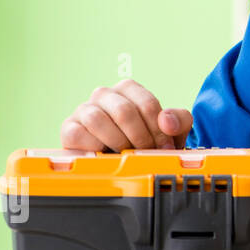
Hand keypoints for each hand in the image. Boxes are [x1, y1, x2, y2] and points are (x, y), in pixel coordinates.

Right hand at [60, 79, 192, 151]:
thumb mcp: (171, 131)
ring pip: (97, 119)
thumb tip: (167, 121)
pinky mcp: (69, 128)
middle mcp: (104, 94)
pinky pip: (77, 133)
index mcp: (128, 89)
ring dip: (116, 141)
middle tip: (145, 152)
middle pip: (124, 111)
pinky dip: (93, 146)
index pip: (146, 103)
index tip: (164, 146)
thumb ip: (179, 120)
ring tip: (124, 153)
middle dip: (139, 137)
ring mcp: (84, 109)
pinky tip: (103, 153)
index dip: (158, 129)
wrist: (121, 161)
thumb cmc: (147, 141)